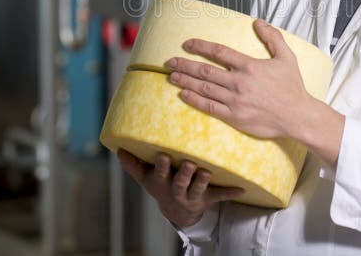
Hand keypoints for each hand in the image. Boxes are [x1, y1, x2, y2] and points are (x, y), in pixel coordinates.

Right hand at [117, 150, 242, 227]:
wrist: (176, 210)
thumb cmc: (161, 185)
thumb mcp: (145, 178)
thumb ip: (132, 165)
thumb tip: (118, 150)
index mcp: (162, 182)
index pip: (160, 173)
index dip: (162, 166)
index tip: (164, 155)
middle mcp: (177, 189)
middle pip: (181, 182)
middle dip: (184, 174)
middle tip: (188, 163)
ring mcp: (193, 195)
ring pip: (199, 188)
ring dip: (203, 181)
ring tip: (207, 171)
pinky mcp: (208, 198)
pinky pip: (220, 196)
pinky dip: (231, 193)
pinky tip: (242, 189)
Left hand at [166, 19, 311, 139]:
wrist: (298, 116)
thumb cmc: (293, 87)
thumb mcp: (287, 57)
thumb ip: (273, 37)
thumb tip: (258, 22)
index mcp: (250, 66)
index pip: (219, 52)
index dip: (200, 46)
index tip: (187, 44)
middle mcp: (239, 82)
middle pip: (205, 71)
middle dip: (185, 64)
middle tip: (170, 61)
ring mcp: (235, 101)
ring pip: (204, 88)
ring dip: (185, 81)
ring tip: (172, 75)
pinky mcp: (235, 117)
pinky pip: (209, 107)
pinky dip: (194, 100)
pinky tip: (183, 95)